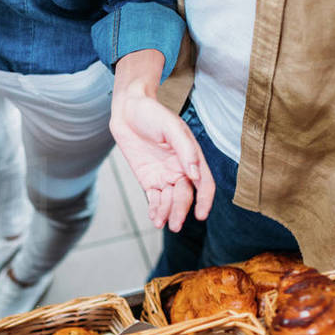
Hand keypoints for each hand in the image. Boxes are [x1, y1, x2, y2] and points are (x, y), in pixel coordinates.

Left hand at [110, 93, 214, 231]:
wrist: (128, 109)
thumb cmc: (153, 114)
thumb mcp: (171, 127)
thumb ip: (185, 150)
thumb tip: (195, 174)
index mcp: (191, 157)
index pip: (204, 184)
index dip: (205, 200)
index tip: (201, 215)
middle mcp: (180, 170)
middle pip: (185, 196)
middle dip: (181, 211)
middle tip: (175, 225)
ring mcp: (164, 176)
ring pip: (169, 200)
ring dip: (167, 213)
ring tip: (162, 223)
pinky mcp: (149, 179)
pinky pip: (155, 199)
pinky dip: (155, 210)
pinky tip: (155, 218)